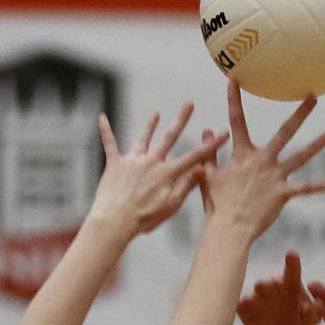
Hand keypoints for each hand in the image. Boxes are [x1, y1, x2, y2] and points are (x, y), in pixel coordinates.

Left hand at [92, 103, 227, 235]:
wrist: (115, 220)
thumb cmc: (144, 218)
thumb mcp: (171, 205)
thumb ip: (187, 185)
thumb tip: (204, 169)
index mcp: (167, 173)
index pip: (194, 156)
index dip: (210, 145)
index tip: (223, 134)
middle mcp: (151, 162)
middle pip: (169, 137)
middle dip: (181, 120)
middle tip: (189, 104)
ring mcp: (132, 161)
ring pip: (143, 138)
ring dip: (150, 125)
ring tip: (155, 114)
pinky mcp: (115, 164)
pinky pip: (110, 143)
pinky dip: (106, 130)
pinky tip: (101, 117)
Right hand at [199, 83, 324, 238]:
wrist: (228, 229)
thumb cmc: (217, 205)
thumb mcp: (208, 176)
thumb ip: (209, 153)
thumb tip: (209, 130)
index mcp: (242, 155)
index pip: (237, 122)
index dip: (233, 100)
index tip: (234, 80)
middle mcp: (261, 161)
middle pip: (284, 132)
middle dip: (299, 113)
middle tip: (313, 96)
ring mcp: (274, 176)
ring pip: (299, 157)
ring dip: (314, 146)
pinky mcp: (282, 193)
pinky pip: (303, 189)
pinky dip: (316, 187)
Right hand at [238, 252, 321, 324]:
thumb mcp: (311, 321)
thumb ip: (315, 313)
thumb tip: (319, 306)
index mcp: (291, 285)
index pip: (292, 272)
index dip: (292, 264)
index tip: (292, 254)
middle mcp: (272, 286)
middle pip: (270, 282)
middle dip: (270, 284)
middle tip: (271, 284)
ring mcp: (256, 296)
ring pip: (255, 293)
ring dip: (256, 294)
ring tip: (258, 294)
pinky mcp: (244, 307)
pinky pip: (241, 305)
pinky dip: (241, 304)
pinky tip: (241, 305)